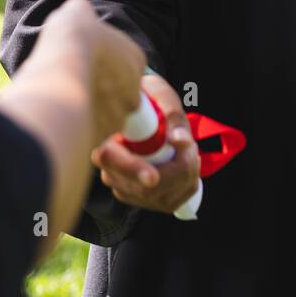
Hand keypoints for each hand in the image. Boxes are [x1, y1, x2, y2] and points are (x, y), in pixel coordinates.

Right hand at [34, 0, 144, 146]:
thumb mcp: (78, 12)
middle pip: (118, 93)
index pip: (125, 64)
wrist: (63, 70)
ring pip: (105, 115)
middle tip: (76, 81)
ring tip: (64, 98)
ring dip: (89, 109)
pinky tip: (61, 114)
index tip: (87, 61)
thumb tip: (78, 11)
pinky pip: (90, 132)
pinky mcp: (102, 137)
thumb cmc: (74, 39)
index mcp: (136, 59)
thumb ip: (83, 14)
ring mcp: (119, 117)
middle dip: (101, 91)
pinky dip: (78, 126)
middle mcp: (134, 92)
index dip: (105, 63)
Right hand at [92, 73, 200, 214]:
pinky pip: (170, 202)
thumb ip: (171, 113)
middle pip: (142, 188)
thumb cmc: (149, 98)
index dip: (132, 169)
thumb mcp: (160, 94)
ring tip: (189, 150)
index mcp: (104, 137)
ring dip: (185, 176)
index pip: (109, 158)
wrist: (145, 112)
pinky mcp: (141, 199)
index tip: (153, 177)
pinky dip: (187, 186)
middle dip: (177, 172)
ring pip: (160, 197)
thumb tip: (179, 140)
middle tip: (191, 147)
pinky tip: (186, 166)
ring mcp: (123, 188)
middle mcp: (109, 168)